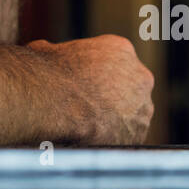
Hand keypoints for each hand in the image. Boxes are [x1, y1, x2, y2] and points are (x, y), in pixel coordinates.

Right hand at [28, 35, 154, 145]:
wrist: (51, 102)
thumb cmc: (46, 72)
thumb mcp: (47, 49)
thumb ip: (58, 52)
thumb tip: (46, 52)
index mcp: (121, 49)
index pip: (116, 63)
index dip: (99, 76)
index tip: (85, 86)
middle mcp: (140, 76)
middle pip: (130, 88)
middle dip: (114, 98)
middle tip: (89, 107)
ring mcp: (142, 108)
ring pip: (132, 115)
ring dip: (116, 120)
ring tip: (88, 127)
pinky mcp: (137, 135)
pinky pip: (127, 138)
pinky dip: (112, 140)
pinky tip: (92, 139)